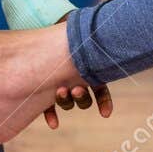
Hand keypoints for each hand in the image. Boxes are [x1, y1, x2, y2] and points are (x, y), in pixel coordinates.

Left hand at [43, 12, 113, 129]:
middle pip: (83, 99)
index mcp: (89, 72)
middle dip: (81, 97)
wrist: (45, 31)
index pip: (101, 91)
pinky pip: (49, 106)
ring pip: (68, 103)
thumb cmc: (68, 31)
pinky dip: (51, 115)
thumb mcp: (81, 36)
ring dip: (66, 101)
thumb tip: (108, 27)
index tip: (105, 114)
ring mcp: (62, 86)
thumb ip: (91, 39)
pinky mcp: (44, 89)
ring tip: (60, 92)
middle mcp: (77, 82)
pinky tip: (54, 123)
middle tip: (76, 89)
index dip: (104, 103)